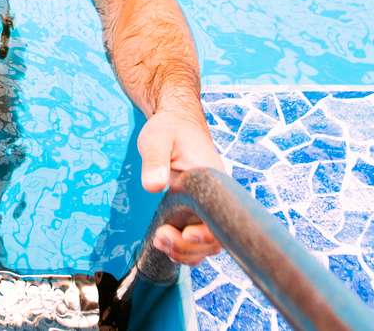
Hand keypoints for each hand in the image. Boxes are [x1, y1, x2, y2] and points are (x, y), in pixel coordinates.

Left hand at [137, 109, 225, 264]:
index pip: (220, 217)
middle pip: (214, 239)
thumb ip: (155, 160)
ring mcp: (207, 207)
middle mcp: (216, 197)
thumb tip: (153, 186)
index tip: (187, 234)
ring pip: (206, 245)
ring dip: (184, 252)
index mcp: (212, 179)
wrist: (176, 123)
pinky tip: (165, 243)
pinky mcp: (197, 212)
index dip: (208, 233)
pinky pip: (197, 242)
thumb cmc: (168, 128)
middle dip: (188, 247)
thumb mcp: (157, 138)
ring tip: (159, 240)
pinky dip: (184, 250)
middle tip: (161, 236)